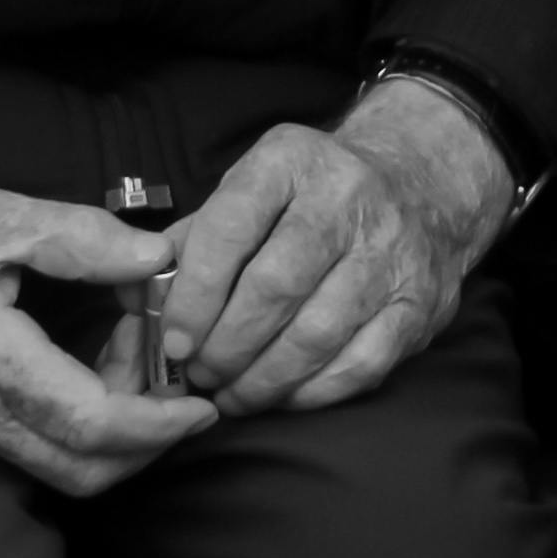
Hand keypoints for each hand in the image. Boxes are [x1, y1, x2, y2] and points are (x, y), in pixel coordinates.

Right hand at [0, 177, 216, 493]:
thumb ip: (81, 238)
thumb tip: (157, 254)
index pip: (96, 429)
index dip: (161, 425)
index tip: (204, 403)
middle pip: (84, 471)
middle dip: (149, 442)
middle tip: (179, 382)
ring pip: (53, 465)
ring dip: (111, 432)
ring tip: (135, 357)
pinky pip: (20, 449)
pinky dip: (71, 424)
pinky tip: (85, 363)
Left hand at [154, 83, 507, 417]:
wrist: (423, 182)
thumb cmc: (311, 199)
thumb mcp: (251, 190)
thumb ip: (192, 242)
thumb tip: (132, 297)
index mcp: (291, 161)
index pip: (231, 228)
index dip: (195, 294)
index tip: (173, 340)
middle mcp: (349, 197)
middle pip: (276, 286)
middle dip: (226, 345)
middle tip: (199, 374)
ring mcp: (392, 250)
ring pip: (318, 332)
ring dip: (263, 378)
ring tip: (232, 394)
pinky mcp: (421, 301)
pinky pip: (362, 364)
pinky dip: (314, 392)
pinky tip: (284, 395)